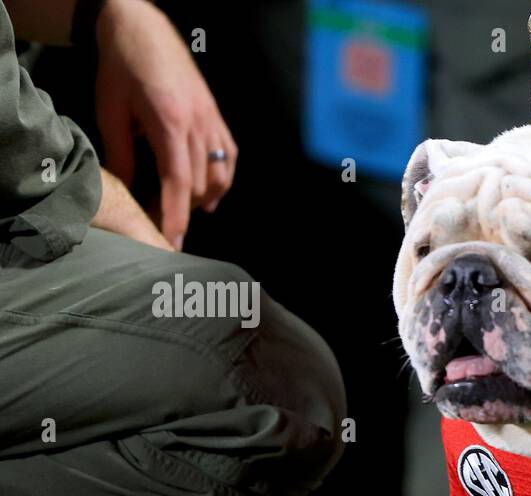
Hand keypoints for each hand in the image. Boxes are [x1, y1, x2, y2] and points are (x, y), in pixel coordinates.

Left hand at [93, 0, 237, 249]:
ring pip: (220, 174)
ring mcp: (212, 120)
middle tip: (157, 223)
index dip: (175, 215)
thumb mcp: (110, 110)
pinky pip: (230, 157)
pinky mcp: (217, 116)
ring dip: (204, 197)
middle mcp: (198, 124)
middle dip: (181, 209)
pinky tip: (209, 193)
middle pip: (199, 183)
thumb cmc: (122, 66)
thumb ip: (120, 154)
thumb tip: (123, 191)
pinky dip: (223, 179)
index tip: (171, 241)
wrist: (142, 29)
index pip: (178, 182)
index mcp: (170, 122)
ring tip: (184, 210)